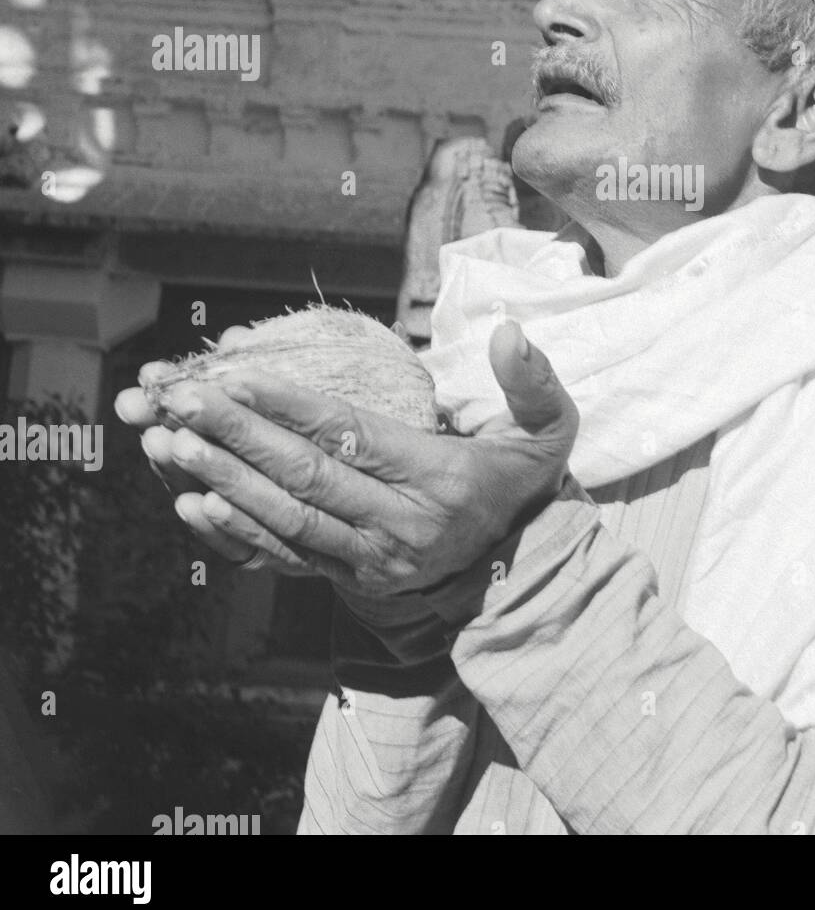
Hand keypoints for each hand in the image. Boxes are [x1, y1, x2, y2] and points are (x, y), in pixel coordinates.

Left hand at [113, 320, 577, 594]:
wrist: (519, 567)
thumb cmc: (522, 481)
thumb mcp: (549, 429)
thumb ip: (532, 381)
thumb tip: (509, 331)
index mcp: (442, 480)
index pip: (356, 437)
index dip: (294, 407)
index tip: (239, 376)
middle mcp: (402, 525)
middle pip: (308, 477)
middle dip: (239, 437)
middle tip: (184, 400)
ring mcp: (372, 559)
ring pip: (286, 518)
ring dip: (223, 481)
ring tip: (171, 444)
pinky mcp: (350, 578)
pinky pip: (285, 555)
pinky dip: (236, 531)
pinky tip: (193, 503)